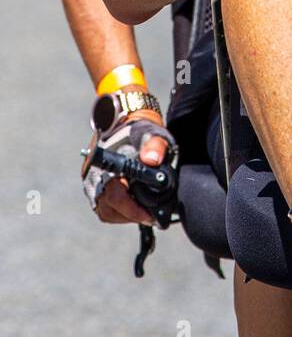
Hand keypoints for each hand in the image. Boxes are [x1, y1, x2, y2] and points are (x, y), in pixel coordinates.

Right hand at [93, 110, 170, 226]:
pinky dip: (119, 211)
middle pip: (109, 209)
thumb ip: (156, 146)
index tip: (151, 216)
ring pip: (106, 211)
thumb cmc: (142, 130)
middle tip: (152, 215)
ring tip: (144, 210)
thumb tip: (152, 160)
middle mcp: (94, 175)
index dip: (134, 211)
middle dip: (132, 215)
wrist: (126, 120)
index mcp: (108, 165)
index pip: (117, 197)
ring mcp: (91, 182)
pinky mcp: (93, 186)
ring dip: (125, 215)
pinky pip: (104, 207)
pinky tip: (134, 205)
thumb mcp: (154, 135)